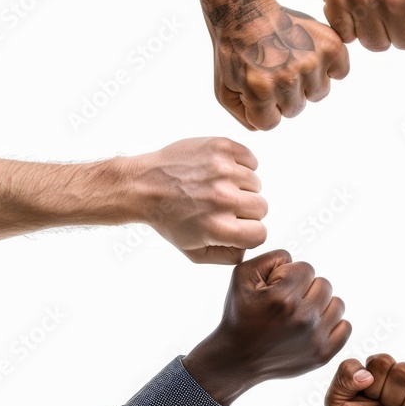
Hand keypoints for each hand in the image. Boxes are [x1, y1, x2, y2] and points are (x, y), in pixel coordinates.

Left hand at [130, 137, 267, 264]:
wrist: (143, 185)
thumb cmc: (167, 217)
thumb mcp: (193, 251)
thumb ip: (227, 257)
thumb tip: (247, 248)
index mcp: (219, 227)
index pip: (260, 233)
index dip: (249, 231)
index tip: (237, 225)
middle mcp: (223, 199)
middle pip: (261, 207)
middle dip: (245, 209)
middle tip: (222, 205)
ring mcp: (223, 170)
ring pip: (255, 182)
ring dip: (241, 186)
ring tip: (217, 186)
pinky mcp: (221, 148)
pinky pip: (250, 159)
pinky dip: (240, 165)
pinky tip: (220, 171)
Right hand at [183, 249, 351, 405]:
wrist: (238, 358)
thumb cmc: (240, 314)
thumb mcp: (241, 276)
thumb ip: (270, 258)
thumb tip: (294, 260)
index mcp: (282, 298)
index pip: (306, 269)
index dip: (289, 276)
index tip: (276, 290)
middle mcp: (302, 318)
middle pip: (324, 284)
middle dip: (306, 289)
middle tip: (288, 303)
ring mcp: (315, 339)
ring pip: (337, 304)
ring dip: (321, 306)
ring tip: (301, 314)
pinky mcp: (323, 354)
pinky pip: (345, 327)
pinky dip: (332, 324)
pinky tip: (313, 326)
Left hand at [210, 0, 349, 129]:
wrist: (245, 10)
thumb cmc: (234, 50)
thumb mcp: (224, 88)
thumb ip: (244, 116)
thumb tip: (266, 126)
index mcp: (260, 90)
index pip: (270, 124)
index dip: (261, 108)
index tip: (255, 88)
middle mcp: (287, 77)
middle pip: (295, 109)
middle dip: (282, 95)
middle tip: (273, 70)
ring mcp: (311, 61)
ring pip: (318, 93)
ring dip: (306, 82)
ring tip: (291, 60)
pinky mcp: (329, 46)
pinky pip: (341, 72)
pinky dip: (331, 66)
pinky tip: (313, 55)